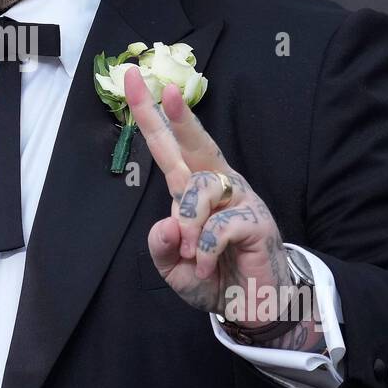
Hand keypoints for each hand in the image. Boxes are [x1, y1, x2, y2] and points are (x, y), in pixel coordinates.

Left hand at [123, 66, 318, 348]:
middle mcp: (216, 186)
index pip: (167, 147)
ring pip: (199, 189)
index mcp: (191, 190)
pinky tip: (207, 266)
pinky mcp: (255, 221)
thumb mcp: (174, 267)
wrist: (253, 308)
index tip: (131, 78)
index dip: (149, 115)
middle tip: (163, 91)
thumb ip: (161, 246)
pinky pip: (219, 226)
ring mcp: (239, 200)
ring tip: (192, 255)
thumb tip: (167, 223)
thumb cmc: (214, 279)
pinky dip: (206, 250)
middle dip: (177, 117)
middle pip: (194, 144)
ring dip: (188, 225)